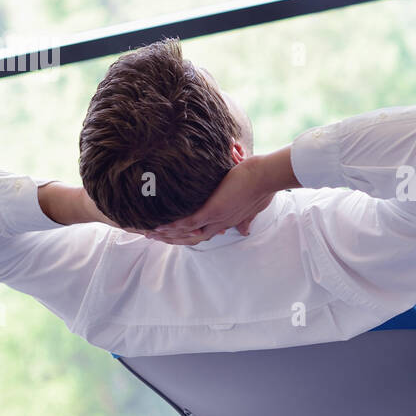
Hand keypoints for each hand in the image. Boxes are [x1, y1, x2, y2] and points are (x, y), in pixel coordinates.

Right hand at [152, 153, 280, 241]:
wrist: (267, 177)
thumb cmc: (263, 187)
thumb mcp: (255, 206)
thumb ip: (247, 218)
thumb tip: (245, 229)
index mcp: (228, 221)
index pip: (204, 233)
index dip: (188, 237)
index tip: (174, 236)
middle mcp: (221, 222)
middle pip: (192, 238)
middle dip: (172, 239)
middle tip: (153, 237)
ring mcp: (217, 217)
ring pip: (188, 232)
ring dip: (168, 234)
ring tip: (149, 233)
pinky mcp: (214, 209)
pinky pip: (190, 221)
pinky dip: (174, 225)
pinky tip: (159, 226)